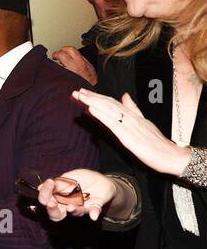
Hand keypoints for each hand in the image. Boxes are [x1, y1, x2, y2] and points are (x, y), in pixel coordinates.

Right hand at [35, 169, 114, 221]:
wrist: (102, 180)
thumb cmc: (82, 178)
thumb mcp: (69, 176)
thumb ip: (58, 183)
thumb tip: (40, 187)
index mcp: (58, 196)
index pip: (46, 198)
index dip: (44, 193)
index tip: (49, 182)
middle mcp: (66, 204)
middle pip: (55, 213)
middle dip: (52, 210)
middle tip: (51, 204)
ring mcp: (79, 207)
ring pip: (72, 213)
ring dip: (72, 210)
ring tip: (70, 207)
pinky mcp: (93, 208)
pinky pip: (93, 211)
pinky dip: (93, 213)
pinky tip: (93, 215)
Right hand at [52, 47, 96, 85]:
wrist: (91, 93)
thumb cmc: (78, 89)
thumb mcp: (65, 81)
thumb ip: (60, 71)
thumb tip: (55, 66)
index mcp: (73, 67)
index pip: (62, 54)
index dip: (56, 54)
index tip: (54, 56)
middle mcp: (81, 63)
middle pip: (71, 49)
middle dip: (63, 50)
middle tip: (59, 54)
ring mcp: (87, 64)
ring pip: (77, 52)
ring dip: (70, 54)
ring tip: (65, 59)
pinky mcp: (91, 66)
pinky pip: (82, 58)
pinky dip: (76, 59)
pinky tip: (73, 64)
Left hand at [73, 90, 191, 176]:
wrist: (171, 156)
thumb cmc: (157, 143)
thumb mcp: (143, 124)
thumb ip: (133, 110)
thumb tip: (124, 96)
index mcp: (133, 116)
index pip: (113, 103)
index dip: (98, 97)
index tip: (83, 92)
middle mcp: (131, 118)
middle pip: (108, 104)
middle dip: (91, 97)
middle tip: (76, 91)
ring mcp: (130, 126)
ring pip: (109, 110)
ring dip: (93, 102)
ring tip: (80, 96)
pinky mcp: (129, 136)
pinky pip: (113, 124)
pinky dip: (101, 115)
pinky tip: (90, 109)